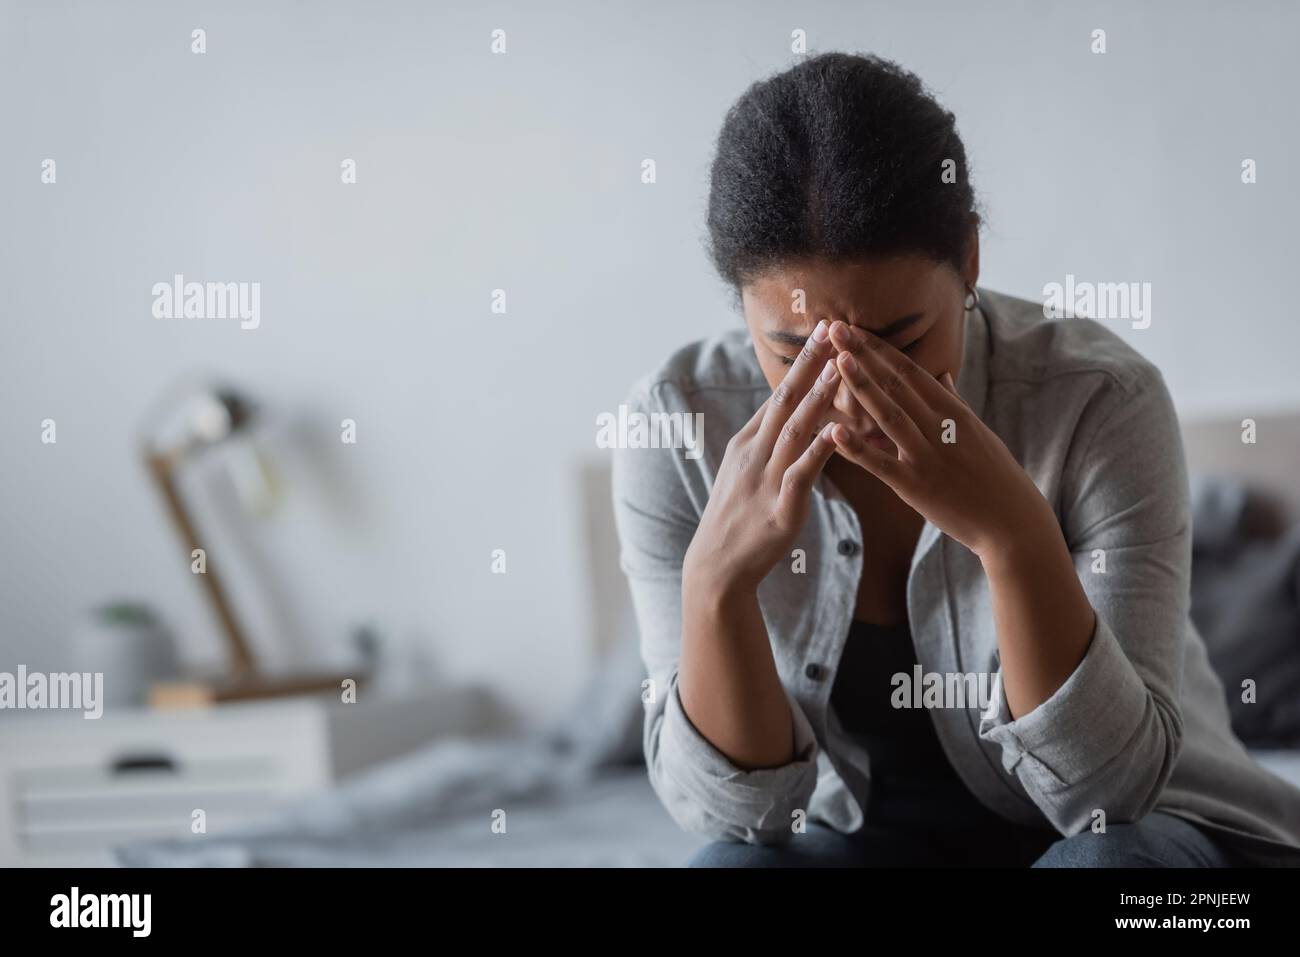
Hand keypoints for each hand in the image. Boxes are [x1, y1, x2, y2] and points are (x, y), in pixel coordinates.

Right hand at [684, 319, 841, 593]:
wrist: (717, 565)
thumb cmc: (738, 517)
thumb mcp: (746, 470)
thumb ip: (768, 441)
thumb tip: (787, 413)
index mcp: (747, 442)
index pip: (778, 393)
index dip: (801, 362)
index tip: (821, 331)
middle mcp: (754, 453)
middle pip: (785, 400)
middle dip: (810, 363)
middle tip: (831, 330)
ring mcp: (765, 479)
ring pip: (794, 430)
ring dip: (818, 396)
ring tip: (839, 368)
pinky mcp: (780, 508)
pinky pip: (802, 473)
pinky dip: (819, 450)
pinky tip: (838, 434)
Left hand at [825, 320, 1056, 560]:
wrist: (1013, 523)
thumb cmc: (996, 477)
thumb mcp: (978, 432)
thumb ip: (955, 403)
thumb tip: (943, 375)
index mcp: (953, 412)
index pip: (910, 371)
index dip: (879, 348)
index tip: (855, 328)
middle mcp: (940, 428)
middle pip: (896, 384)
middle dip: (864, 355)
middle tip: (835, 328)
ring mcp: (928, 456)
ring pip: (889, 414)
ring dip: (862, 386)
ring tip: (836, 360)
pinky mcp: (916, 486)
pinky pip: (881, 464)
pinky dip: (857, 448)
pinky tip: (833, 431)